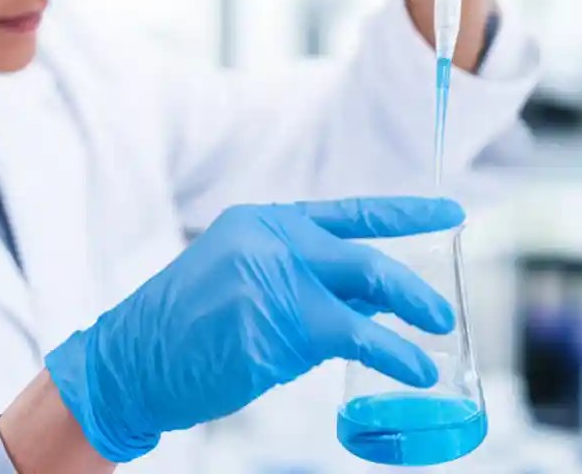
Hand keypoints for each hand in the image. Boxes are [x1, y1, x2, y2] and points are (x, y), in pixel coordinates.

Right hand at [45, 197, 463, 462]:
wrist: (130, 361)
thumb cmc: (185, 328)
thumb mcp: (243, 281)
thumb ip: (305, 280)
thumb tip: (370, 296)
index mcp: (263, 222)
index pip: (349, 211)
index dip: (406, 213)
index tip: (451, 212)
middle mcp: (273, 239)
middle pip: (364, 251)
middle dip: (413, 284)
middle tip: (443, 310)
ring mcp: (277, 278)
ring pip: (369, 287)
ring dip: (412, 313)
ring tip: (436, 341)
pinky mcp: (282, 325)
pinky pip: (358, 336)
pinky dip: (396, 353)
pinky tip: (415, 369)